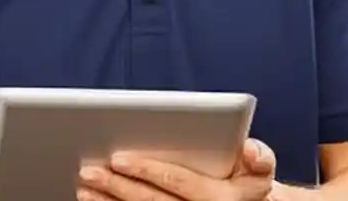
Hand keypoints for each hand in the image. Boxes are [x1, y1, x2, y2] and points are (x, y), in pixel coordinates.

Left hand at [76, 139, 276, 200]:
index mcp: (221, 198)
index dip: (147, 169)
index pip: (177, 181)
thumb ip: (259, 157)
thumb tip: (249, 150)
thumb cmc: (249, 186)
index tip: (119, 157)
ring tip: (85, 188)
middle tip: (90, 171)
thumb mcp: (262, 170)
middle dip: (117, 186)